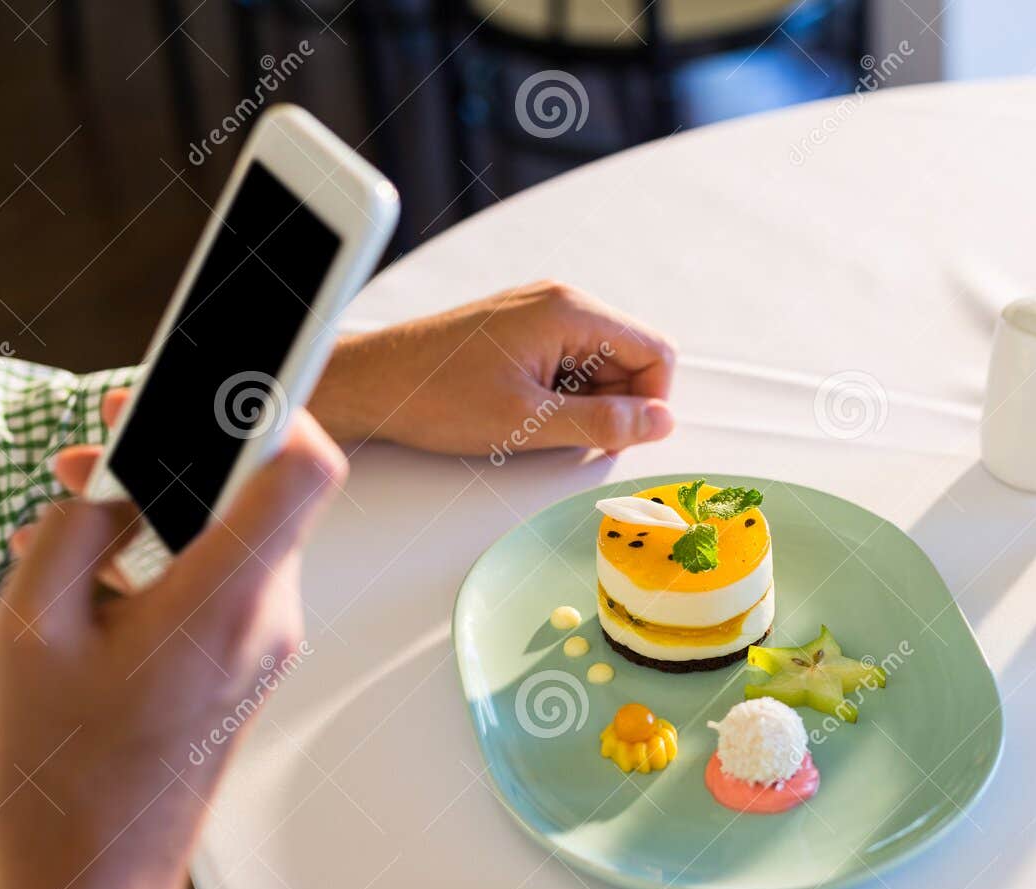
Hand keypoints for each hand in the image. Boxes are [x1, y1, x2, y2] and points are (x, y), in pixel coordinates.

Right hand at [0, 401, 344, 888]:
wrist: (96, 880)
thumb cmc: (60, 770)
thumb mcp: (30, 627)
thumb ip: (75, 528)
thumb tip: (109, 472)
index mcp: (226, 597)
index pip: (304, 467)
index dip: (276, 402)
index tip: (226, 367)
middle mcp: (266, 615)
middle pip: (261, 487)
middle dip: (185, 445)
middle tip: (100, 433)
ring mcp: (263, 642)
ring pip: (235, 530)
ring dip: (163, 501)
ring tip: (70, 505)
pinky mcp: (245, 661)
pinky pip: (222, 574)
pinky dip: (166, 550)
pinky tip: (91, 565)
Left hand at [308, 281, 676, 456]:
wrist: (373, 384)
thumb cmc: (438, 398)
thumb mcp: (528, 422)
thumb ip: (604, 423)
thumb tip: (662, 423)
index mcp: (569, 311)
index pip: (655, 352)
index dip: (650, 403)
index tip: (619, 439)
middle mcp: (560, 301)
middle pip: (630, 358)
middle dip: (614, 406)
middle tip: (566, 438)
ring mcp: (540, 312)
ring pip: (601, 365)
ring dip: (585, 404)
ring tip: (535, 424)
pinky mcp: (523, 329)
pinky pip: (570, 363)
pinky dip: (562, 395)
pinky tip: (524, 412)